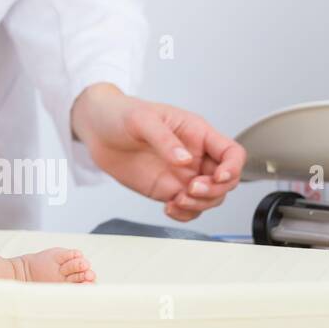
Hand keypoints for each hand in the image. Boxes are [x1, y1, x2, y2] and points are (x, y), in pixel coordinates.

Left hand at [71, 83, 244, 221]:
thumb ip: (164, 139)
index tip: (218, 177)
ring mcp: (182, 175)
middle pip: (226, 181)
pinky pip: (188, 208)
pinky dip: (185, 214)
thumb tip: (184, 160)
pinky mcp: (167, 189)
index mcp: (197, 133)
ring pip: (210, 198)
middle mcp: (195, 156)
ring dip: (200, 205)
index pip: (232, 153)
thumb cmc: (121, 114)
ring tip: (177, 200)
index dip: (233, 168)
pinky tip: (169, 208)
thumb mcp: (142, 119)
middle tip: (190, 190)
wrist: (96, 129)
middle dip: (214, 191)